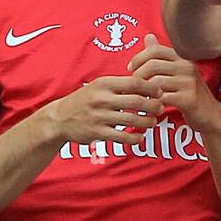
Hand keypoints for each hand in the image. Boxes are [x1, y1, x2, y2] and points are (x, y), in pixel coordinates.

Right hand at [44, 74, 163, 145]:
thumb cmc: (86, 99)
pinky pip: (122, 137)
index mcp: (104, 84)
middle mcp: (102, 99)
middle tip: (161, 108)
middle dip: (154, 106)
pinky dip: (135, 138)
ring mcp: (99, 116)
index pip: (135, 83)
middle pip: (137, 102)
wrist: (59, 118)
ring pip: (133, 120)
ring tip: (152, 122)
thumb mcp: (100, 86)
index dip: (152, 88)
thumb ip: (122, 84)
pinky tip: (140, 136)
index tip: (160, 92)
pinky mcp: (97, 132)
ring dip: (148, 122)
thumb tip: (150, 82)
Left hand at [127, 32, 219, 131]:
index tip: (131, 69)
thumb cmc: (189, 92)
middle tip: (133, 86)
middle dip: (137, 76)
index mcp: (183, 59)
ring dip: (143, 91)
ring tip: (140, 97)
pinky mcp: (188, 99)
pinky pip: (162, 98)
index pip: (155, 50)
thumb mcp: (178, 71)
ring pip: (155, 82)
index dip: (138, 58)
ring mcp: (189, 83)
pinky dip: (151, 103)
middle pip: (152, 65)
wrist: (210, 114)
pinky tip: (149, 106)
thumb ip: (162, 55)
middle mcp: (187, 67)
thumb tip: (148, 36)